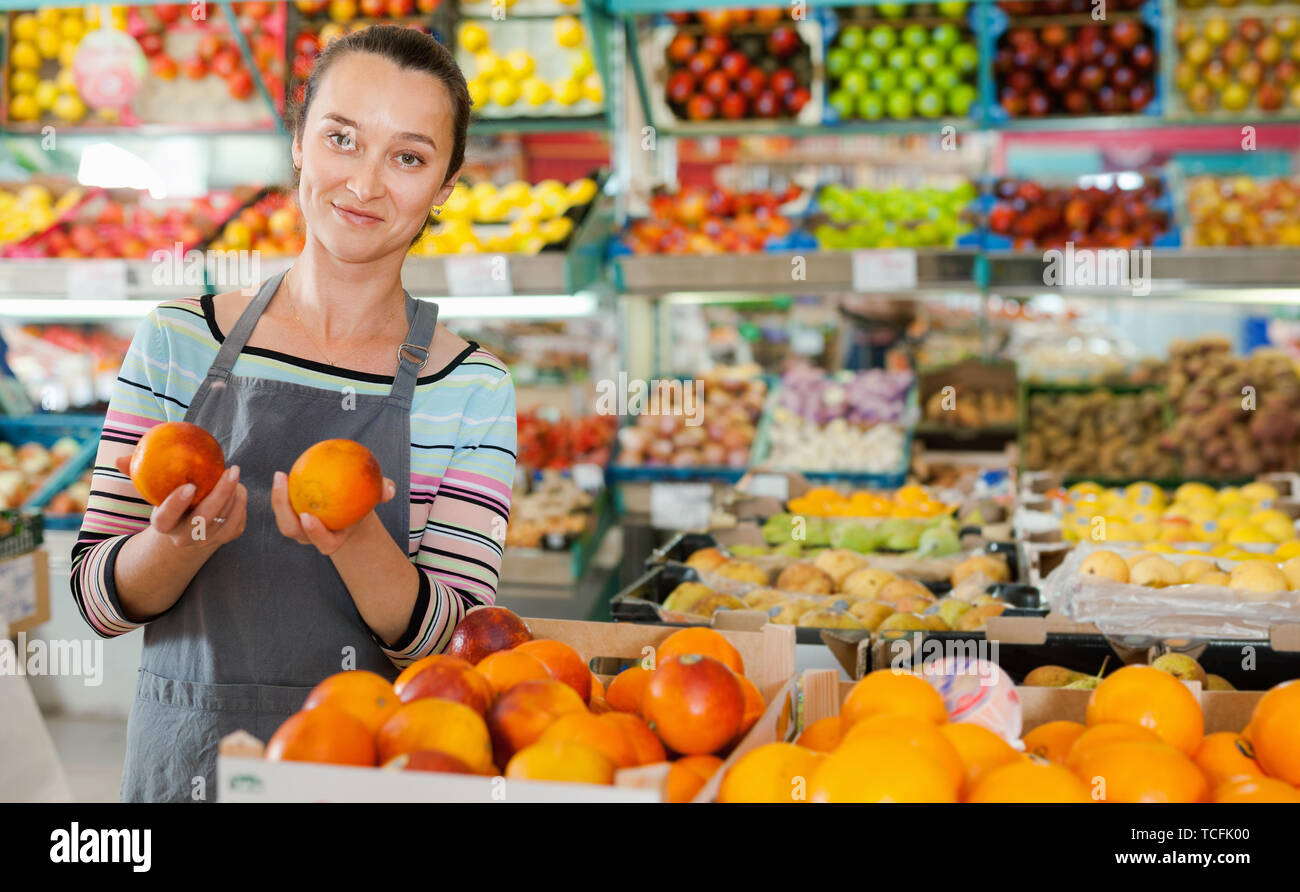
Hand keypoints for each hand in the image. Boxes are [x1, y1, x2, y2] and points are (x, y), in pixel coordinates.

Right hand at [115, 456, 246, 550]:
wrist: (188, 529)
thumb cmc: (168, 500)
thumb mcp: (152, 490)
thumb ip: (137, 473)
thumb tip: (119, 460)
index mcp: (163, 524)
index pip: (166, 517)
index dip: (176, 504)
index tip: (189, 486)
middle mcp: (185, 537)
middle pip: (204, 519)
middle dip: (220, 494)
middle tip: (232, 470)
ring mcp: (207, 541)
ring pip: (225, 520)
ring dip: (234, 495)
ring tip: (234, 475)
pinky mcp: (227, 538)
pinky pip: (238, 521)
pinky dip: (241, 503)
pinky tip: (238, 489)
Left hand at [270, 470, 396, 555]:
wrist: (349, 508)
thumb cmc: (363, 503)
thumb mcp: (374, 497)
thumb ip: (382, 493)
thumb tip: (389, 489)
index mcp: (333, 540)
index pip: (323, 542)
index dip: (315, 533)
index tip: (309, 516)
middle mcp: (312, 537)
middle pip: (292, 531)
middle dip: (284, 512)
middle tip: (285, 486)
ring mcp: (299, 529)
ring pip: (283, 519)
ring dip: (278, 499)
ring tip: (281, 476)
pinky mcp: (290, 517)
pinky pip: (282, 506)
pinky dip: (281, 491)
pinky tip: (283, 472)